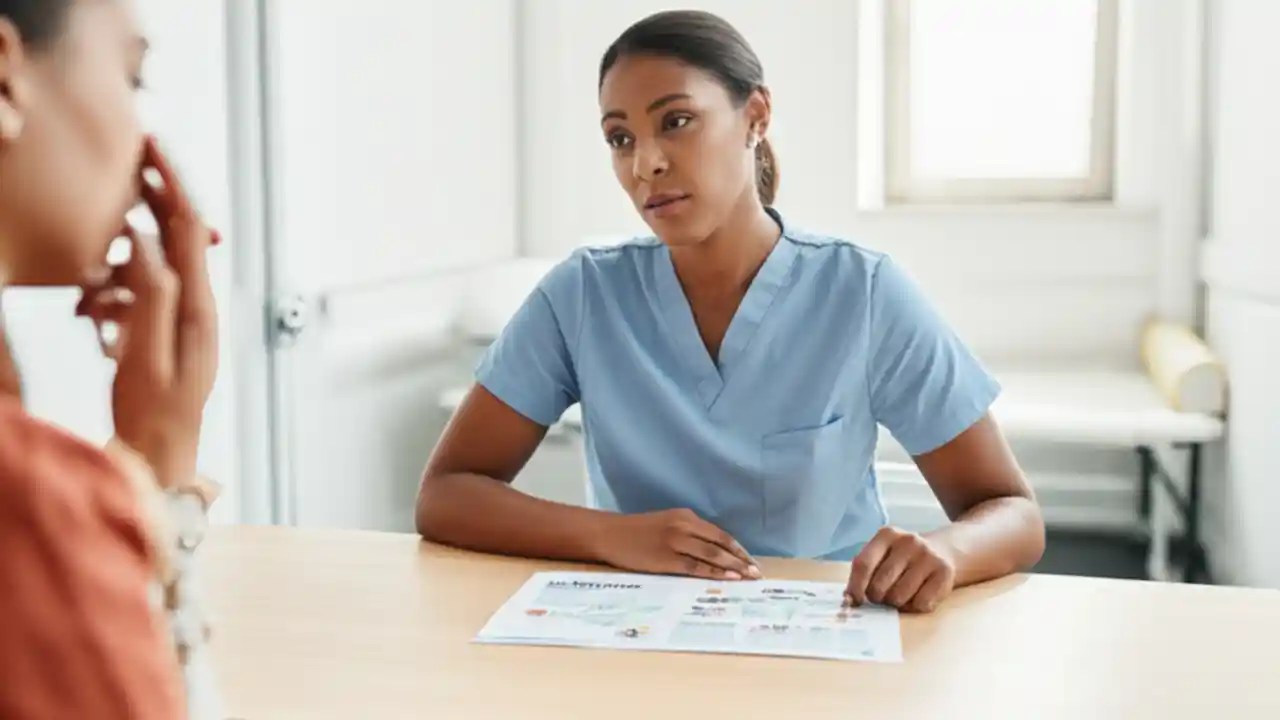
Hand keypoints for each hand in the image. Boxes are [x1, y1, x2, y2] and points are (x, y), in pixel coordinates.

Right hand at [77, 137, 218, 487]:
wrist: (162, 461)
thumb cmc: (154, 417)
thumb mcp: (146, 356)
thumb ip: (148, 297)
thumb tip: (145, 241)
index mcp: (197, 307)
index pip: (189, 229)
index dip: (172, 182)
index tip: (153, 145)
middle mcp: (198, 306)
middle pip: (178, 236)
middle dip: (152, 198)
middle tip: (127, 163)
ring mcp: (184, 319)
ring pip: (152, 264)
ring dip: (119, 262)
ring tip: (92, 294)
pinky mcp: (165, 332)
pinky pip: (139, 295)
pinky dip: (113, 294)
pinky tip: (90, 317)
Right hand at [593, 509, 762, 580]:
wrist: (610, 534)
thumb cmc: (637, 531)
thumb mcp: (666, 523)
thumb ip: (688, 532)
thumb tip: (711, 550)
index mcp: (686, 516)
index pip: (719, 534)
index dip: (737, 548)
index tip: (750, 559)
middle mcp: (684, 526)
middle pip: (720, 544)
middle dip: (741, 559)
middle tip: (757, 572)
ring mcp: (676, 542)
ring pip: (712, 555)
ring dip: (733, 567)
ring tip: (748, 577)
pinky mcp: (666, 559)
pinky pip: (696, 567)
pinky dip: (714, 573)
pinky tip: (727, 578)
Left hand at [845, 526, 955, 612]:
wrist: (945, 551)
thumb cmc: (904, 559)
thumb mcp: (883, 554)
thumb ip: (865, 571)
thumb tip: (849, 599)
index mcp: (887, 535)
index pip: (863, 564)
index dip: (856, 587)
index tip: (854, 601)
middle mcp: (908, 541)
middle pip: (880, 585)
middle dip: (878, 598)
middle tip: (883, 595)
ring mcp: (928, 556)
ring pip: (899, 597)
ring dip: (896, 603)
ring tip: (902, 593)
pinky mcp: (944, 572)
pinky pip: (921, 603)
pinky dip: (915, 607)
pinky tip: (918, 595)